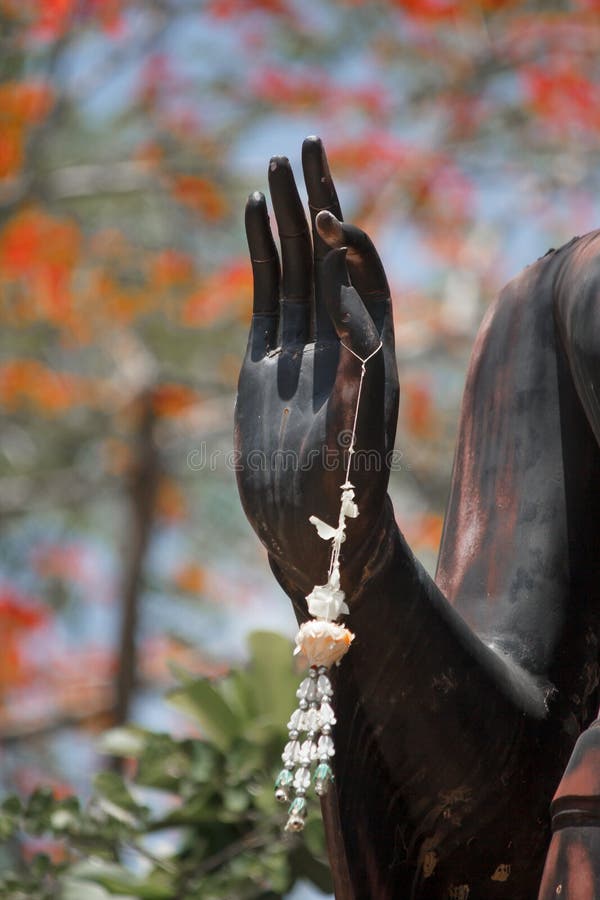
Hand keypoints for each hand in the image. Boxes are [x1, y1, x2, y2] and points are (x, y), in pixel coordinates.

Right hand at [234, 137, 398, 601]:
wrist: (310, 529)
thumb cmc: (343, 503)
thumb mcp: (356, 452)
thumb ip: (359, 391)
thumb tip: (355, 323)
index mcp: (370, 357)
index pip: (364, 280)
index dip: (349, 244)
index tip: (329, 217)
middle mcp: (338, 341)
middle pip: (329, 258)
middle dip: (318, 201)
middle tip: (304, 145)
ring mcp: (301, 347)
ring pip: (296, 269)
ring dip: (288, 218)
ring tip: (273, 168)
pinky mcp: (267, 359)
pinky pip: (266, 295)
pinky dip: (261, 256)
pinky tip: (255, 219)